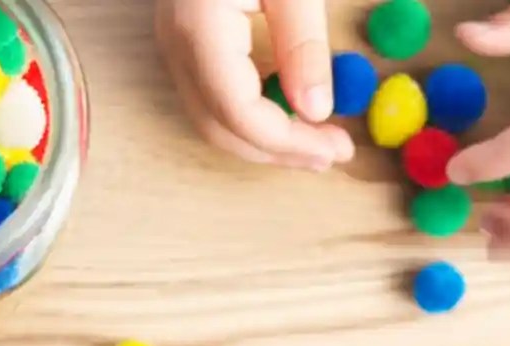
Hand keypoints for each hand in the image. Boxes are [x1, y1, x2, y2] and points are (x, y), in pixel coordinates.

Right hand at [154, 0, 353, 170]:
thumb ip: (303, 44)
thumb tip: (316, 110)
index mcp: (200, 27)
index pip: (239, 113)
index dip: (288, 142)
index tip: (338, 146)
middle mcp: (175, 43)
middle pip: (220, 127)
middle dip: (277, 151)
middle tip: (334, 153)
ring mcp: (171, 42)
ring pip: (210, 118)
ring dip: (263, 140)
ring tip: (316, 141)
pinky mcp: (180, 36)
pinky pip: (209, 94)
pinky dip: (249, 115)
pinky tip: (289, 109)